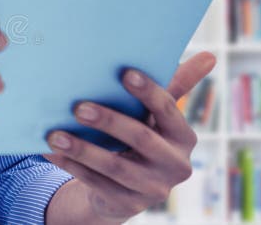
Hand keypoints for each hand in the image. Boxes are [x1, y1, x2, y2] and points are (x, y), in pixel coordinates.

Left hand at [44, 52, 215, 222]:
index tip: (124, 73)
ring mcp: (152, 189)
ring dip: (82, 149)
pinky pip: (95, 183)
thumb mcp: (156, 116)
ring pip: (114, 166)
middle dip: (109, 121)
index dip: (148, 92)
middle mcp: (175, 165)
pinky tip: (49, 151)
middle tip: (78, 107)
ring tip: (55, 135)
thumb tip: (211, 56)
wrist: (127, 188)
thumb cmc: (142, 136)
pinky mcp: (128, 205)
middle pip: (141, 138)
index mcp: (184, 137)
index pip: (167, 110)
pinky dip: (70, 166)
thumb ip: (174, 86)